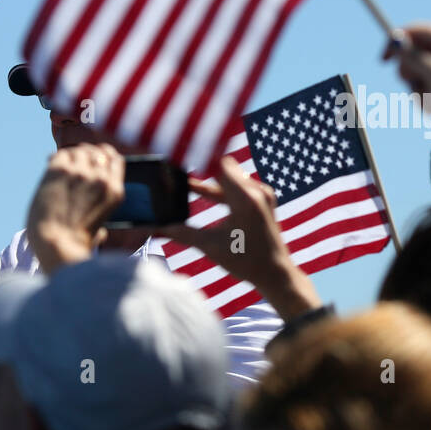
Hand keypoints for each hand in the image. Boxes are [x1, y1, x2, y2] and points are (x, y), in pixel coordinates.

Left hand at [26, 144, 124, 273]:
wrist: (57, 243)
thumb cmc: (75, 242)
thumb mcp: (100, 225)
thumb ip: (99, 216)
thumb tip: (100, 228)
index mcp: (115, 191)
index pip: (116, 160)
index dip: (106, 154)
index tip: (99, 155)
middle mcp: (101, 178)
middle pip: (98, 152)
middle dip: (88, 153)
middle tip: (77, 156)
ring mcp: (81, 172)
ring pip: (80, 151)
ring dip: (72, 154)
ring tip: (63, 161)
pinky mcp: (59, 170)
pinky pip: (62, 154)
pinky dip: (57, 156)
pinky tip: (49, 162)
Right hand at [164, 156, 319, 319]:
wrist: (275, 273)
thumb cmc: (246, 262)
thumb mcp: (209, 246)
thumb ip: (181, 233)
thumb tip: (155, 228)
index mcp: (245, 199)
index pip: (218, 164)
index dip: (198, 158)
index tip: (179, 156)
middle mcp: (257, 191)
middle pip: (224, 166)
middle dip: (201, 165)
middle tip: (177, 163)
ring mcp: (263, 193)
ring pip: (231, 174)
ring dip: (210, 177)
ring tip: (186, 178)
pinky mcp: (264, 198)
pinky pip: (239, 183)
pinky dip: (221, 186)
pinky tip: (201, 190)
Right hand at [385, 24, 430, 159]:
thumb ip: (415, 56)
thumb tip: (396, 40)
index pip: (419, 31)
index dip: (399, 42)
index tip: (384, 59)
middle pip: (413, 53)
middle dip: (411, 72)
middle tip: (417, 85)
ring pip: (415, 75)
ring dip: (419, 91)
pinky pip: (422, 91)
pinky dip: (426, 101)